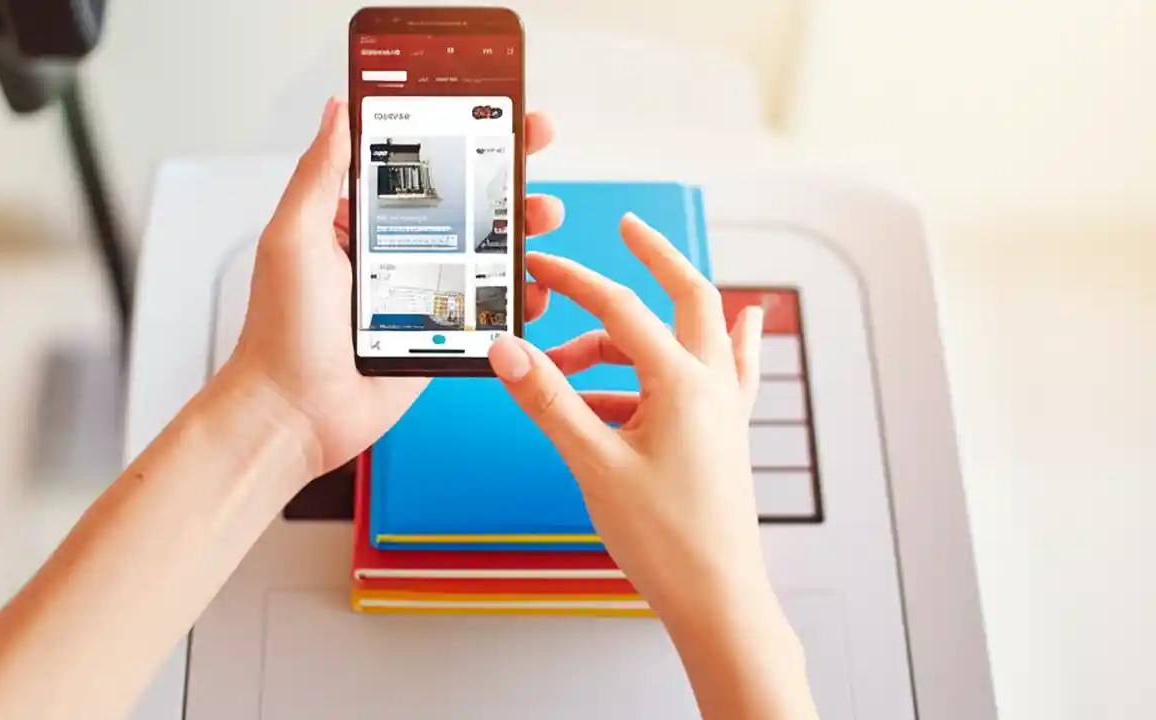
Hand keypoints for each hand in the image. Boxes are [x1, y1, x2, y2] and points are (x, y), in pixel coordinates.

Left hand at [227, 97, 563, 477]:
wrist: (296, 412)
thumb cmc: (282, 330)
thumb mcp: (294, 235)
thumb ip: (320, 172)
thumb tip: (337, 110)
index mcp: (357, 221)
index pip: (416, 164)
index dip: (456, 135)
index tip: (493, 111)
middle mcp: (393, 252)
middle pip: (461, 203)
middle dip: (503, 175)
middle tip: (535, 149)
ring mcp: (421, 292)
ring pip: (483, 252)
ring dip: (520, 229)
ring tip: (543, 216)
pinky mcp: (440, 333)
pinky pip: (488, 308)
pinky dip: (518, 295)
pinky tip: (534, 284)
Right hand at [487, 213, 772, 617]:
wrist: (718, 598)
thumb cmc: (666, 540)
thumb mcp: (593, 463)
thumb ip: (549, 400)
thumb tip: (510, 351)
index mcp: (681, 384)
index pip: (619, 308)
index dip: (573, 281)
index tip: (540, 267)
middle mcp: (713, 386)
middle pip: (690, 294)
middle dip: (657, 256)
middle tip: (627, 229)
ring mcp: (727, 409)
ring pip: (696, 337)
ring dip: (642, 332)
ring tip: (581, 358)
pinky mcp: (728, 433)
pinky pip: (734, 369)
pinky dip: (727, 340)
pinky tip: (739, 324)